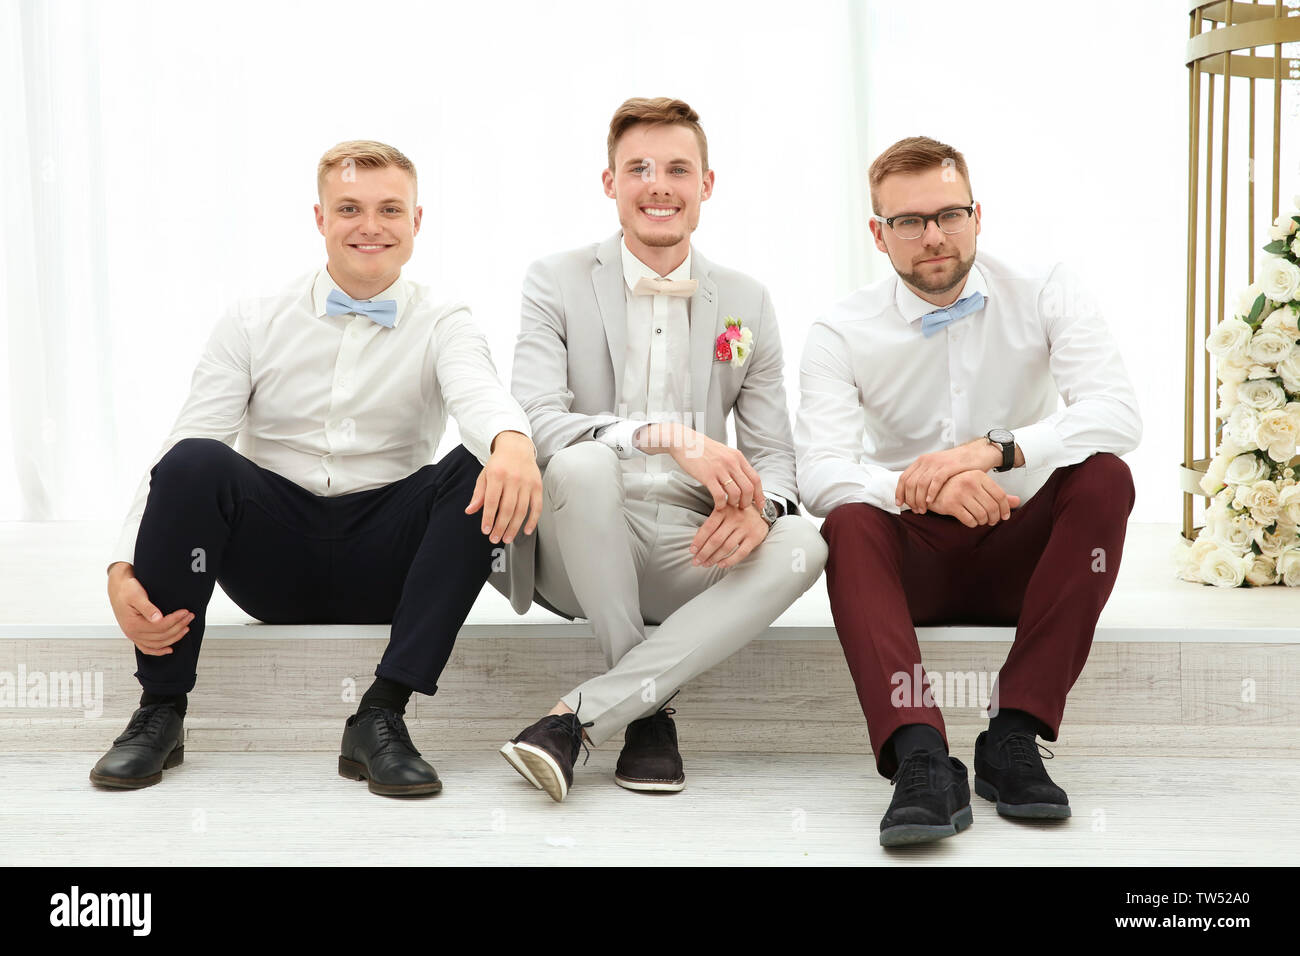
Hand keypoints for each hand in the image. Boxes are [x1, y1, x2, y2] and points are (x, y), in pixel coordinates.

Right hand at [108, 562, 192, 656]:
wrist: (117, 589)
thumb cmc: (126, 590)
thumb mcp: (136, 596)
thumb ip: (147, 608)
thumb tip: (158, 618)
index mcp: (133, 624)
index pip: (160, 626)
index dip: (175, 620)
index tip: (185, 612)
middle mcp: (132, 633)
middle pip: (161, 636)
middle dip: (178, 626)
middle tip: (189, 617)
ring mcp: (134, 636)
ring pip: (158, 643)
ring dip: (174, 637)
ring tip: (186, 627)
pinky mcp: (135, 635)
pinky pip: (147, 648)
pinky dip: (159, 651)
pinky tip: (169, 649)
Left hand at [465, 430, 542, 543]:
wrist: (517, 447)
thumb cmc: (499, 463)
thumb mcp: (484, 475)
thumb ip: (478, 494)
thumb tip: (470, 510)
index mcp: (497, 475)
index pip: (492, 501)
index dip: (488, 518)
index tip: (486, 530)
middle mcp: (513, 479)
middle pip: (507, 509)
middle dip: (500, 527)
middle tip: (495, 538)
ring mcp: (527, 483)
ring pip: (522, 510)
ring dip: (514, 527)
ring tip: (507, 538)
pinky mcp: (537, 486)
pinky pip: (537, 507)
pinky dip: (532, 520)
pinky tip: (526, 530)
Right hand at [635, 423, 764, 511]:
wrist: (684, 441)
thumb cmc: (703, 449)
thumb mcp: (724, 452)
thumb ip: (735, 464)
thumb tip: (744, 479)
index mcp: (738, 457)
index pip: (756, 478)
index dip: (760, 494)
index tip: (761, 505)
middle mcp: (731, 462)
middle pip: (748, 488)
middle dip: (748, 502)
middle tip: (742, 507)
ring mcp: (720, 469)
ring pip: (736, 493)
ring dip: (734, 503)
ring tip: (730, 505)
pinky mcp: (707, 475)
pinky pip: (720, 495)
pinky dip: (721, 504)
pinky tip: (718, 505)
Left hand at [689, 502, 770, 568]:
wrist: (762, 513)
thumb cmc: (737, 514)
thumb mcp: (724, 512)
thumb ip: (711, 523)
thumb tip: (697, 542)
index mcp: (724, 509)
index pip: (708, 527)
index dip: (698, 540)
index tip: (692, 551)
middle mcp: (735, 517)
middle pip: (716, 539)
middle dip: (704, 553)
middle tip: (696, 561)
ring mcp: (746, 527)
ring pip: (727, 547)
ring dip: (714, 558)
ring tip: (706, 564)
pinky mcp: (755, 537)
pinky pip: (741, 552)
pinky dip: (730, 560)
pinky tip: (721, 565)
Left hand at [896, 438, 1002, 513]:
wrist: (976, 453)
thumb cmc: (957, 465)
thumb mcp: (937, 469)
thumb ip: (925, 478)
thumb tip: (913, 495)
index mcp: (921, 461)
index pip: (903, 478)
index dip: (899, 492)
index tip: (900, 504)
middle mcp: (927, 461)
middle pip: (910, 483)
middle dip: (910, 499)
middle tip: (915, 510)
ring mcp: (937, 463)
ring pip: (921, 483)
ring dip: (919, 499)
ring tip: (922, 509)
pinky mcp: (949, 466)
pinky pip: (936, 480)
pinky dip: (931, 492)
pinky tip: (930, 501)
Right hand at [927, 471, 1020, 527]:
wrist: (930, 488)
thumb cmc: (957, 486)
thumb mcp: (978, 486)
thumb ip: (996, 494)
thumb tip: (1017, 502)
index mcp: (978, 475)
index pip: (1000, 495)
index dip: (1005, 509)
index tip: (1004, 517)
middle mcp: (970, 482)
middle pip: (992, 507)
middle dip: (994, 518)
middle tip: (991, 521)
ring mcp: (960, 493)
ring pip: (981, 515)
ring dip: (983, 522)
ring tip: (980, 521)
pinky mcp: (950, 504)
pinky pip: (969, 520)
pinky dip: (972, 524)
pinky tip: (970, 521)